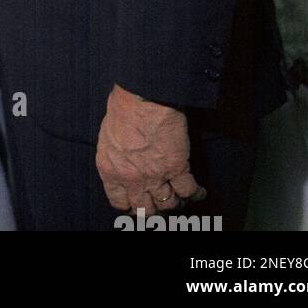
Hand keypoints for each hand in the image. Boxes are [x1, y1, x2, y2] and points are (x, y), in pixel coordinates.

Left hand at [96, 84, 205, 213]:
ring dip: (175, 201)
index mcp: (110, 170)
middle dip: (154, 209)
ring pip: (169, 204)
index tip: (136, 204)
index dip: (130, 206)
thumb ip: (116, 158)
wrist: (141, 96)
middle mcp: (132, 179)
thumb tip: (125, 165)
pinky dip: (196, 193)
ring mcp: (155, 176)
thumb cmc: (122, 108)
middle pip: (145, 211)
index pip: (119, 203)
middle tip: (159, 203)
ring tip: (179, 196)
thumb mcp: (108, 137)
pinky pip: (189, 191)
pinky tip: (199, 191)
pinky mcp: (177, 167)